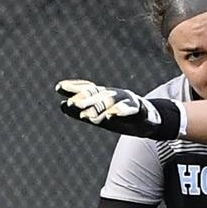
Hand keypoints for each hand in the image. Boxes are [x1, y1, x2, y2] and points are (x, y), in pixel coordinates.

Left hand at [56, 79, 184, 139]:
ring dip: (98, 107)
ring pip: (111, 101)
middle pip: (97, 94)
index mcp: (104, 94)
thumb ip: (82, 110)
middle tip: (71, 104)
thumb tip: (62, 105)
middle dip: (84, 98)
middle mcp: (114, 94)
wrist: (148, 120)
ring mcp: (127, 100)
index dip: (74, 87)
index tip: (59, 88)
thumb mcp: (99, 114)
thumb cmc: (120, 116)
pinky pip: (129, 110)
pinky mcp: (138, 110)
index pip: (87, 88)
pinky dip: (120, 112)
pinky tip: (111, 115)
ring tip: (86, 115)